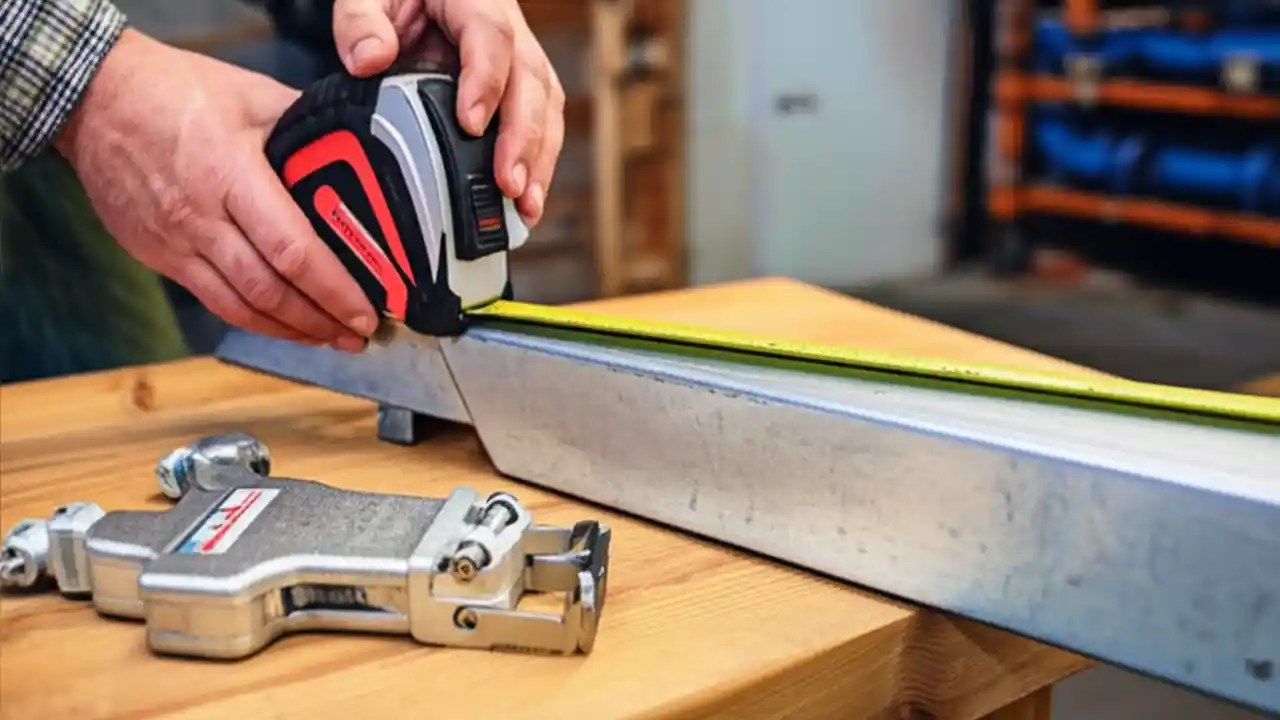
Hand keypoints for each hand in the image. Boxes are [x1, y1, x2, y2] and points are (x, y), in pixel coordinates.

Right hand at [54, 30, 377, 350]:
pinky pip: (212, 300)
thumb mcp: (251, 94)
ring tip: (329, 339)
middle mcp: (200, 218)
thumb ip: (306, 125)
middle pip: (269, 291)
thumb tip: (358, 148)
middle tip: (359, 335)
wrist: (91, 97)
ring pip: (240, 307)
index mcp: (230, 175)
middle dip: (321, 322)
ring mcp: (175, 243)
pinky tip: (282, 325)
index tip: (366, 310)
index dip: (334, 290)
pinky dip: (253, 319)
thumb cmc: (172, 90)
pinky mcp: (158, 256)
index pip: (292, 250)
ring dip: (290, 331)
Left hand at [333, 0, 564, 224]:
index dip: (486, 81)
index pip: (492, 36)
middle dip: (524, 137)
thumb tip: (368, 60)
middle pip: (531, 80)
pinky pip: (542, 120)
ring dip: (539, 158)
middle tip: (509, 184)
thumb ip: (360, 21)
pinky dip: (537, 161)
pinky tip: (526, 199)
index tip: (471, 123)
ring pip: (546, 104)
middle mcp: (509, 27)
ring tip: (526, 204)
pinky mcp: (520, 86)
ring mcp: (520, 58)